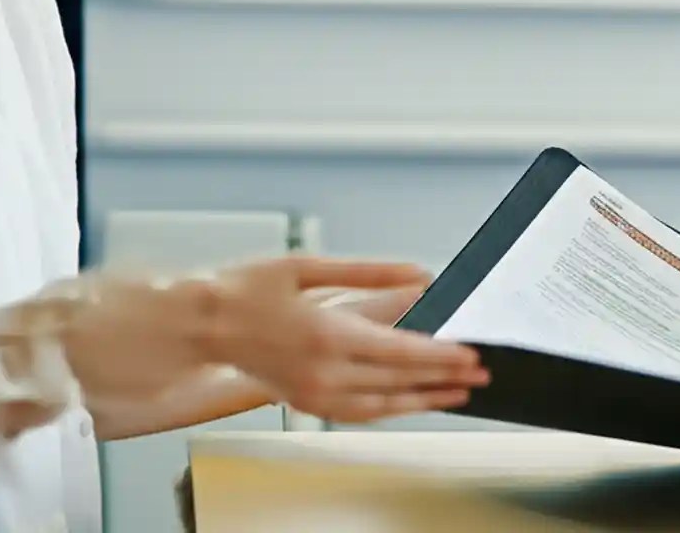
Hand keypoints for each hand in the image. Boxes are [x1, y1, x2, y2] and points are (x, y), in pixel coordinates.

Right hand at [195, 256, 487, 422]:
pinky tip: (412, 401)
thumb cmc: (246, 289)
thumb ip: (369, 272)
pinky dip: (392, 409)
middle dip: (445, 378)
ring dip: (425, 400)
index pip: (401, 352)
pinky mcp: (306, 403)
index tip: (471, 354)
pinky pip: (360, 414)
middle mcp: (322, 371)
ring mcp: (313, 393)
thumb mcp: (308, 265)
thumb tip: (418, 274)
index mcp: (326, 334)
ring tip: (458, 393)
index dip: (442, 356)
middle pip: (399, 381)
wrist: (199, 323)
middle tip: (481, 373)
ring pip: (384, 405)